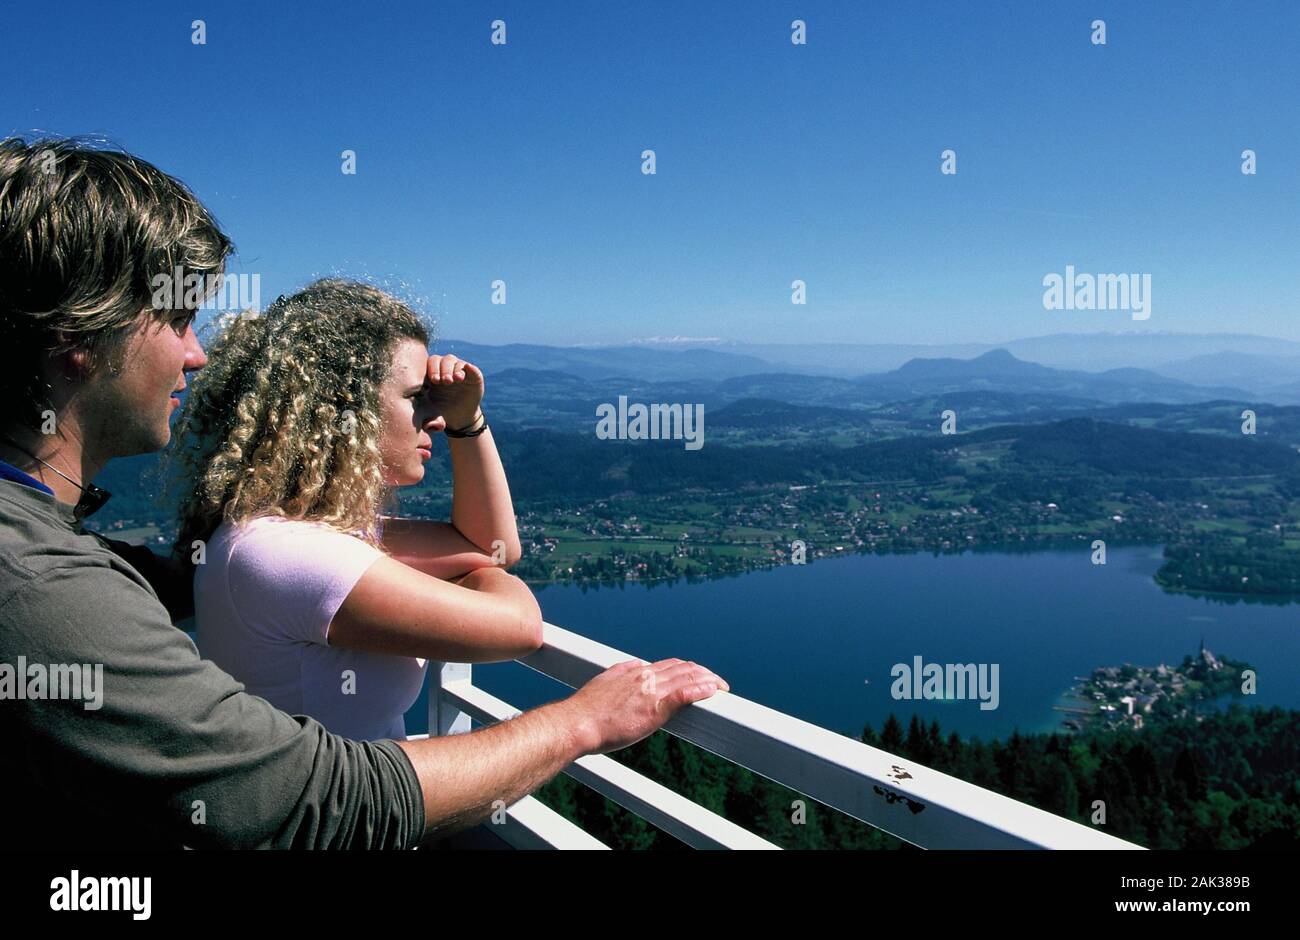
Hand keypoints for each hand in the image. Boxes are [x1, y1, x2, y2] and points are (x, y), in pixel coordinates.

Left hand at [423, 354, 483, 429]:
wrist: (459, 417)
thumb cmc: (440, 413)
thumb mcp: (432, 416)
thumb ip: (428, 421)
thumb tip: (429, 426)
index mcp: (433, 374)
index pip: (430, 363)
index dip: (432, 369)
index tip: (434, 381)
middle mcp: (446, 370)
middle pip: (442, 360)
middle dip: (444, 369)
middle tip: (446, 382)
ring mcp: (460, 372)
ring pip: (455, 362)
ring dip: (455, 369)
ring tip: (456, 379)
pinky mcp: (474, 377)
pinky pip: (472, 369)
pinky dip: (470, 368)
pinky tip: (467, 372)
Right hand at [561, 658, 729, 754]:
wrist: (577, 723)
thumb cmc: (586, 711)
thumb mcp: (603, 682)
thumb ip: (621, 673)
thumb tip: (635, 665)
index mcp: (634, 672)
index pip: (668, 665)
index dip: (686, 668)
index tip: (697, 674)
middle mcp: (646, 676)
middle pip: (683, 668)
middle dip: (703, 672)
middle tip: (716, 681)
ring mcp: (652, 691)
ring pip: (688, 677)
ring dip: (708, 680)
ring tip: (722, 686)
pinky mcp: (656, 707)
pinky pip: (686, 693)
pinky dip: (702, 689)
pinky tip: (714, 691)